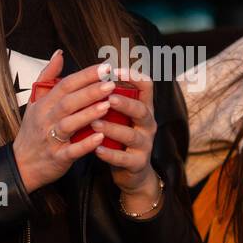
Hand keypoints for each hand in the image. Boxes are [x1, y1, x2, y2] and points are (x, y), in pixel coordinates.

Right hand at [12, 52, 114, 193]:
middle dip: (90, 92)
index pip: (65, 84)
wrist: (21, 164)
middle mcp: (47, 119)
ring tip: (107, 105)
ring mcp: (51, 139)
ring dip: (88, 115)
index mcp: (44, 104)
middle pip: (68, 102)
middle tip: (110, 84)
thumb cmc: (32, 130)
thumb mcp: (35, 102)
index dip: (85, 75)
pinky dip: (85, 144)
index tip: (105, 67)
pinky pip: (72, 151)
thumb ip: (48, 77)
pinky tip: (100, 138)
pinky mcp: (58, 158)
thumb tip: (59, 53)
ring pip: (69, 124)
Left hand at [90, 67, 156, 196]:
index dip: (134, 76)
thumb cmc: (119, 138)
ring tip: (94, 123)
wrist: (130, 172)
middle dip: (125, 103)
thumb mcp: (119, 116)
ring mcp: (144, 145)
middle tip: (108, 97)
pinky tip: (97, 149)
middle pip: (142, 110)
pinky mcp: (138, 163)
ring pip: (131, 135)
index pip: (147, 86)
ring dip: (113, 128)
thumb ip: (111, 97)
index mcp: (143, 108)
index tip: (115, 70)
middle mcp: (148, 124)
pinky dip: (110, 154)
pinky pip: (124, 159)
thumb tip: (95, 73)